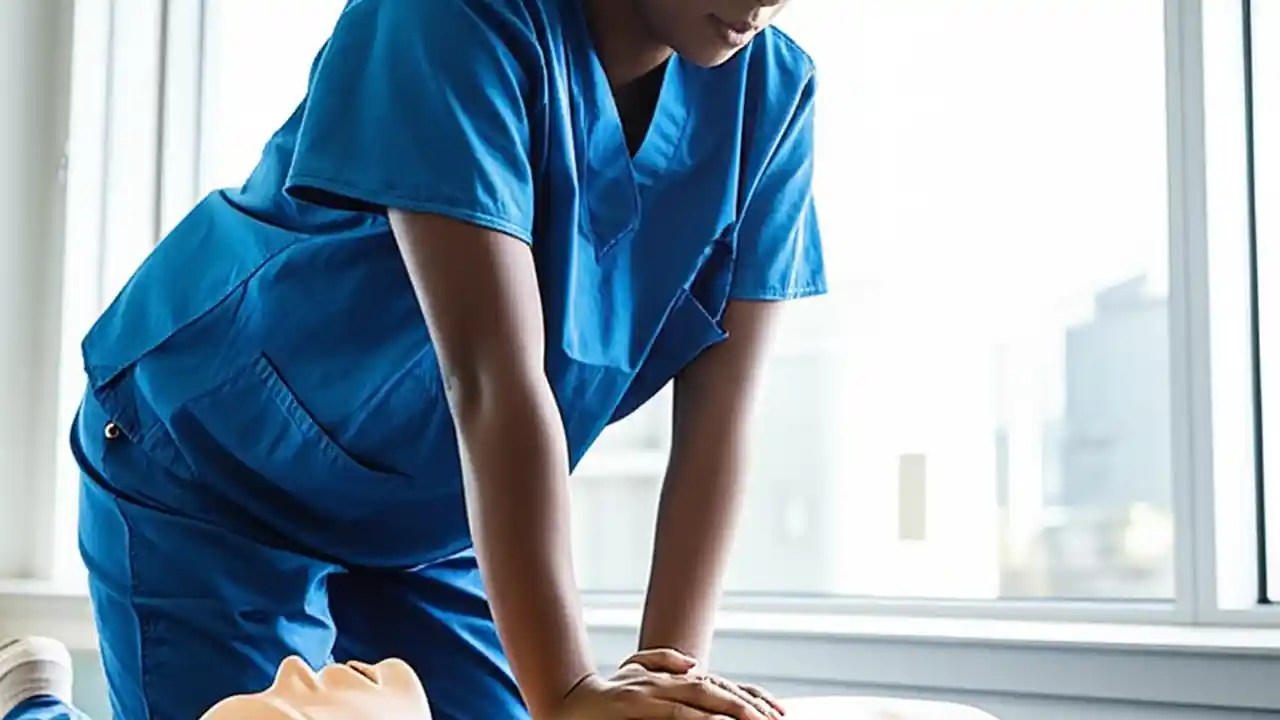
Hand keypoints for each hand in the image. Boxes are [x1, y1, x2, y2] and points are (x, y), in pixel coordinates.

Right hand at [556, 663, 771, 719]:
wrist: (568, 704)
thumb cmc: (607, 694)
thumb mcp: (635, 672)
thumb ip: (663, 661)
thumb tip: (694, 663)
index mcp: (669, 679)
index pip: (717, 686)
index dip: (746, 698)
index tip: (773, 713)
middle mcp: (663, 684)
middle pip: (715, 692)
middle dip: (747, 707)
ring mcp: (650, 696)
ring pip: (700, 703)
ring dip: (729, 712)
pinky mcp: (637, 707)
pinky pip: (676, 714)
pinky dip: (698, 718)